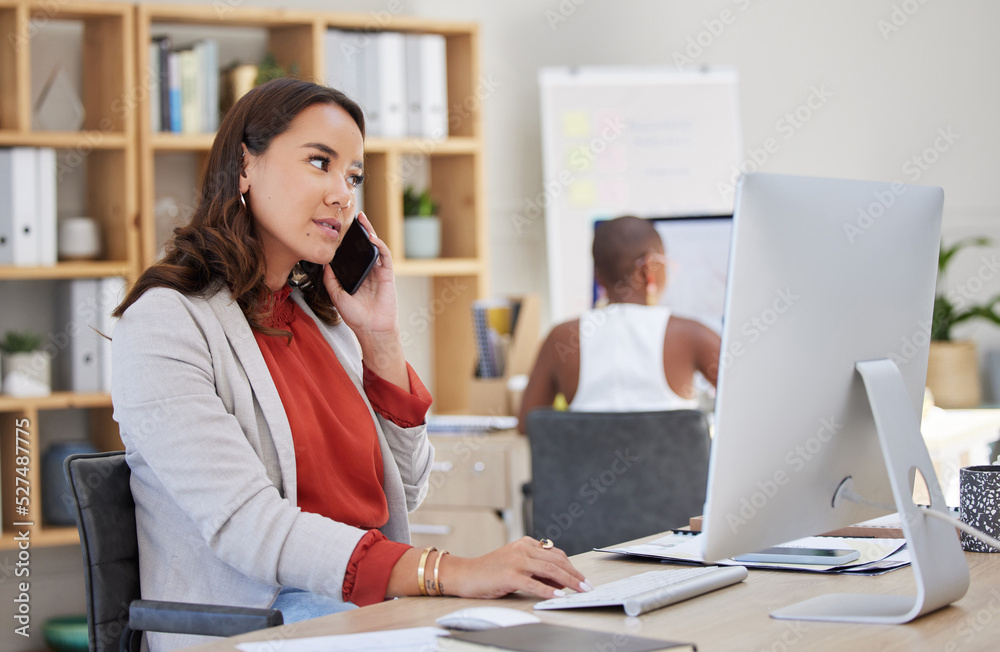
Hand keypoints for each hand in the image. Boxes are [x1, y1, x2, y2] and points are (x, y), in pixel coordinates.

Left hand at [323, 213, 408, 387]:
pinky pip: (384, 256)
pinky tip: (371, 238)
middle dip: (360, 231)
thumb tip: (323, 262)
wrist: (371, 330)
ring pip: (375, 247)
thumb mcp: (336, 295)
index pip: (352, 253)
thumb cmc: (356, 317)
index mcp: (356, 275)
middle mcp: (368, 271)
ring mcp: (378, 271)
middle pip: (364, 246)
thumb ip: (330, 279)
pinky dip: (379, 245)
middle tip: (353, 216)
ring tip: (362, 220)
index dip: (348, 240)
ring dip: (370, 232)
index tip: (340, 227)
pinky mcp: (387, 274)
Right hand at [442, 537, 590, 599]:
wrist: (465, 574)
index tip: (580, 577)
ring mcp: (516, 561)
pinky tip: (558, 596)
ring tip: (580, 590)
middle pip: (556, 561)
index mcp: (525, 543)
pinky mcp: (509, 575)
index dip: (571, 566)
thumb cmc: (490, 571)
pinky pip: (534, 584)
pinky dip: (548, 590)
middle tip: (586, 585)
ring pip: (549, 570)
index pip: (555, 553)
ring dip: (568, 581)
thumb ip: (536, 568)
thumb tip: (559, 580)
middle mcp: (522, 549)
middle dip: (574, 574)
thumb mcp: (516, 564)